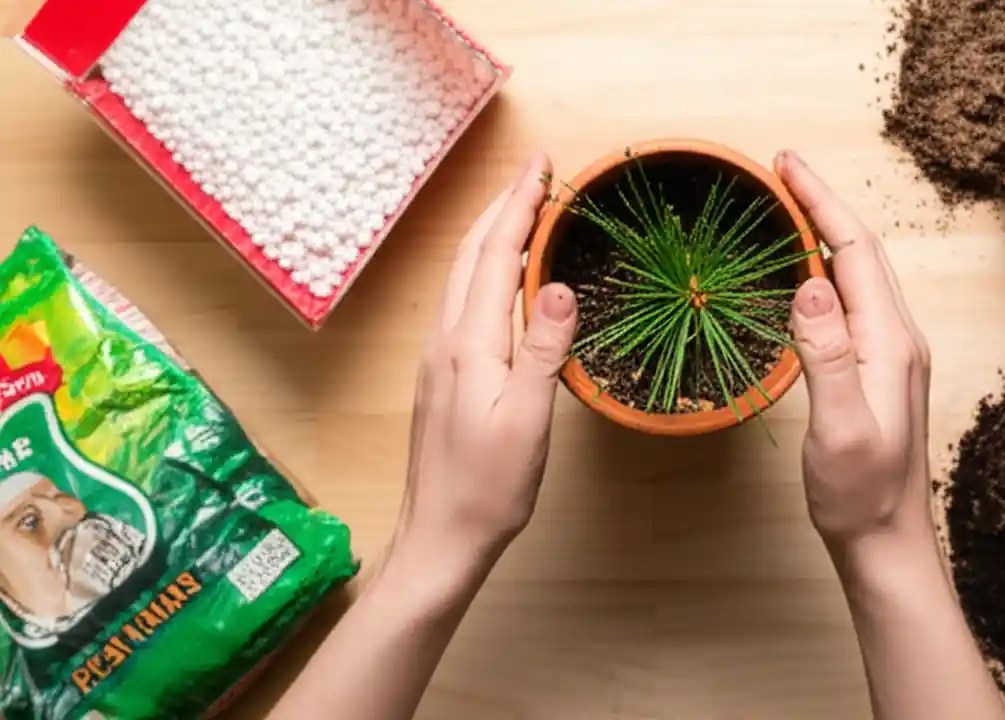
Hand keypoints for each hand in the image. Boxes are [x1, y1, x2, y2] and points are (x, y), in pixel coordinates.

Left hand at [391, 154, 578, 574]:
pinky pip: (463, 302)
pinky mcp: (441, 376)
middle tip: (535, 172)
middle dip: (503, 207)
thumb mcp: (528, 419)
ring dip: (492, 236)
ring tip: (523, 210)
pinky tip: (502, 278)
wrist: (440, 536)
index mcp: (468, 344)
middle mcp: (446, 341)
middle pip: (472, 255)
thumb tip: (558, 283)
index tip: (541, 165)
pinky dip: (486, 270)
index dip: (519, 205)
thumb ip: (543, 349)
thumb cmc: (489, 487)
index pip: (495, 256)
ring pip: (463, 277)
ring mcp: (438, 358)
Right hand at [776, 150, 933, 561]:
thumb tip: (809, 283)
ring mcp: (892, 354)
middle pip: (862, 251)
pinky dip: (828, 268)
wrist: (887, 542)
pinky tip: (807, 273)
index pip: (853, 251)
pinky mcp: (879, 371)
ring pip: (860, 274)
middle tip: (784, 169)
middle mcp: (898, 338)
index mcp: (890, 341)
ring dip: (827, 232)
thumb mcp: (840, 427)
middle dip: (824, 202)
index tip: (787, 164)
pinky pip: (854, 301)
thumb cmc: (861, 493)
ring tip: (792, 205)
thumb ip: (827, 354)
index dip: (821, 202)